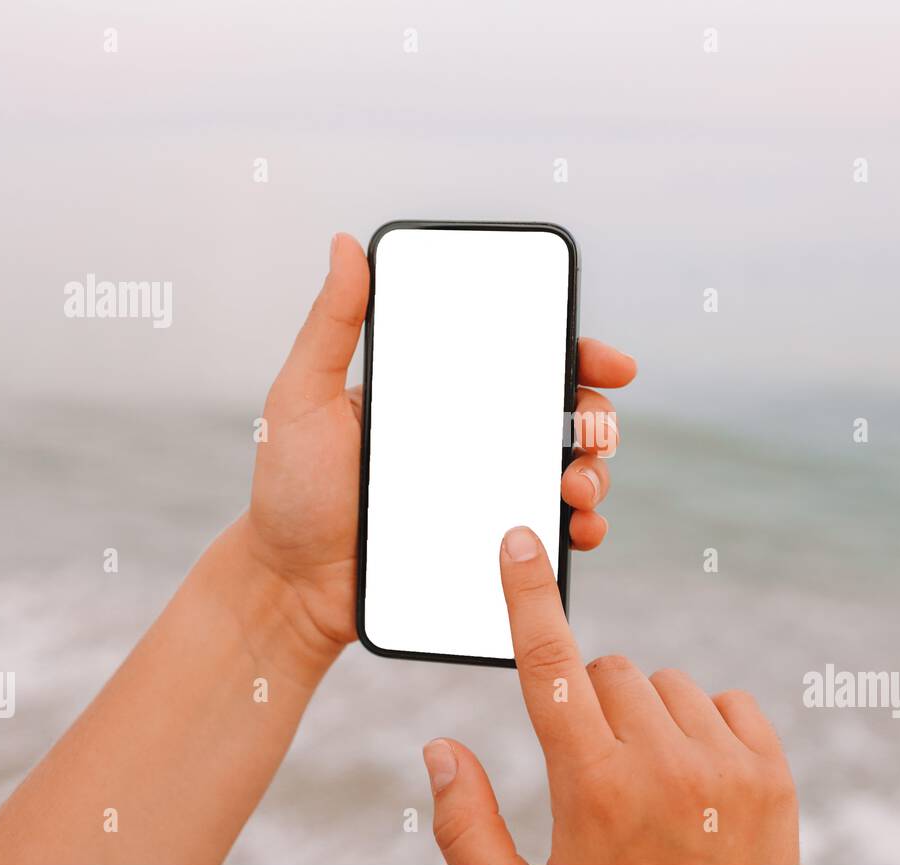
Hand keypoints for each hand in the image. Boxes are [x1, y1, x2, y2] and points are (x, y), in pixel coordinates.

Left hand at [244, 234, 637, 671]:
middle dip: (596, 418)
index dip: (577, 355)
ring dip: (594, 474)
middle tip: (591, 432)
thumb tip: (345, 245)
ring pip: (567, 473)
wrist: (290, 585)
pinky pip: (548, 535)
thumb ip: (331, 326)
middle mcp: (473, 441)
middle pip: (560, 416)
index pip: (520, 361)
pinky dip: (578, 530)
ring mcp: (484, 495)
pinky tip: (578, 530)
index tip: (609, 362)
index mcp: (441, 397)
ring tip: (576, 488)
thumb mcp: (303, 397)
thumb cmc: (291, 490)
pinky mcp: (487, 548)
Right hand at [423, 526, 799, 864]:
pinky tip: (695, 780)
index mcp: (594, 789)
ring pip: (667, 685)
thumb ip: (470, 828)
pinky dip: (707, 726)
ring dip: (647, 715)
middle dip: (590, 704)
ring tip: (648, 783)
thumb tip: (440, 749)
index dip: (527, 596)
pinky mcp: (775, 777)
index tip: (518, 542)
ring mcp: (727, 769)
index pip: (548, 666)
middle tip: (593, 765)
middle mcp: (665, 767)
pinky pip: (728, 703)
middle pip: (607, 671)